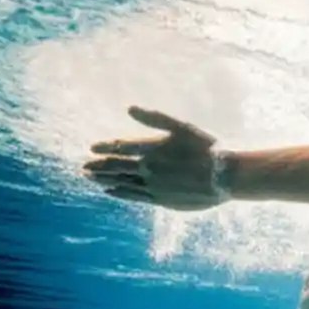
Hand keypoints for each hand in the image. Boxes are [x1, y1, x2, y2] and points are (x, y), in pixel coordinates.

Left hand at [83, 106, 226, 210]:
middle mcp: (148, 169)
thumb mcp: (182, 126)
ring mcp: (153, 186)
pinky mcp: (161, 200)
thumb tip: (129, 108)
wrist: (224, 176)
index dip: (104, 147)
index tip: (92, 148)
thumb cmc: (207, 148)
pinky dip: (119, 193)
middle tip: (83, 167)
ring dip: (103, 179)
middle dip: (98, 166)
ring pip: (121, 182)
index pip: (120, 147)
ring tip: (90, 178)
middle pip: (115, 167)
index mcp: (151, 149)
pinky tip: (111, 191)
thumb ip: (154, 118)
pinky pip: (133, 196)